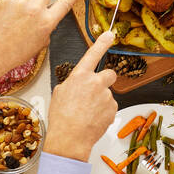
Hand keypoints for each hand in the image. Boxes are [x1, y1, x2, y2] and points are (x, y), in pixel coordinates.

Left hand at [0, 0, 83, 81]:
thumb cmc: (17, 52)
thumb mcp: (40, 42)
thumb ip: (46, 26)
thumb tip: (44, 17)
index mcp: (47, 22)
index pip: (64, 5)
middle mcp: (36, 10)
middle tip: (35, 5)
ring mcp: (20, 3)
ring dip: (23, 3)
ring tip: (15, 19)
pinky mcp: (6, 0)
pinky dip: (9, 6)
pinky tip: (6, 18)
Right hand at [42, 29, 118, 160]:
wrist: (70, 138)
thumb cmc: (61, 118)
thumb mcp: (60, 94)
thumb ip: (72, 83)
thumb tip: (77, 84)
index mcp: (80, 76)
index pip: (93, 54)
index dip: (102, 42)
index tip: (110, 34)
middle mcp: (95, 82)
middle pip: (109, 74)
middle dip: (105, 81)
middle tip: (96, 93)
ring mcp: (106, 96)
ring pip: (108, 94)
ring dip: (101, 101)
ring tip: (87, 113)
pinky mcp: (113, 108)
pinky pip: (110, 107)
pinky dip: (104, 113)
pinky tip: (93, 119)